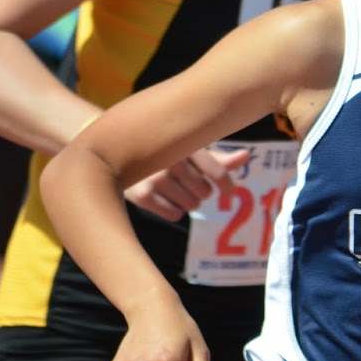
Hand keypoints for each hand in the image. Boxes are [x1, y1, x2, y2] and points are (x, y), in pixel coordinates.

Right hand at [124, 146, 253, 220]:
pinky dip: (173, 211)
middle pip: (205, 193)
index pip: (218, 172)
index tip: (229, 192)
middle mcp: (170, 160)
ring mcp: (153, 178)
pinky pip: (174, 215)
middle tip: (187, 183)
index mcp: (185, 145)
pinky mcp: (140, 195)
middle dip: (201, 192)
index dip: (227, 186)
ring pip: (191, 206)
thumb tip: (246, 156)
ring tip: (173, 189)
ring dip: (188, 202)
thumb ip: (217, 157)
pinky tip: (162, 198)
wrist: (114, 152)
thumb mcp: (189, 150)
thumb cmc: (163, 153)